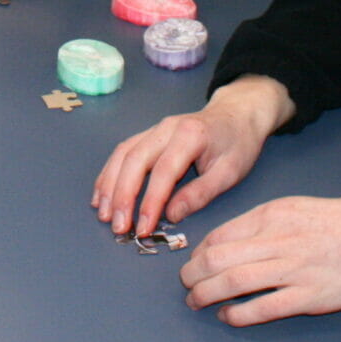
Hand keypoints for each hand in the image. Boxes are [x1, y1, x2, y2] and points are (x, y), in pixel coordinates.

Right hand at [92, 76, 293, 234]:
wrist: (237, 113)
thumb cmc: (238, 143)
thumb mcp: (230, 172)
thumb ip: (200, 194)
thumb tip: (172, 216)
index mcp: (190, 135)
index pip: (163, 172)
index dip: (150, 202)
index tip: (143, 228)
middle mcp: (166, 128)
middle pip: (134, 160)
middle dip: (122, 196)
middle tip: (117, 226)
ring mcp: (154, 129)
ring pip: (123, 155)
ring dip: (109, 185)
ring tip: (104, 213)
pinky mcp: (148, 134)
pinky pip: (123, 152)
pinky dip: (109, 173)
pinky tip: (103, 193)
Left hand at [180, 187, 340, 326]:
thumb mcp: (295, 207)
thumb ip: (262, 223)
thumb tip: (227, 241)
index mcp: (272, 215)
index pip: (220, 234)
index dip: (198, 251)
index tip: (193, 261)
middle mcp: (278, 240)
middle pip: (219, 258)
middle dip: (193, 273)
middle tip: (186, 283)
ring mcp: (294, 270)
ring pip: (234, 283)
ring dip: (207, 294)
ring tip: (196, 301)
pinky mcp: (310, 297)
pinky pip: (263, 308)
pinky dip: (238, 314)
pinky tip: (227, 316)